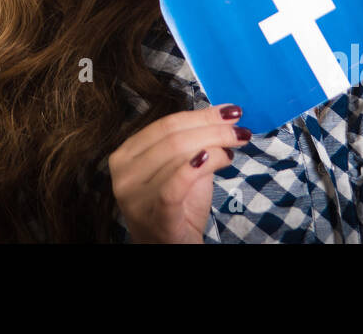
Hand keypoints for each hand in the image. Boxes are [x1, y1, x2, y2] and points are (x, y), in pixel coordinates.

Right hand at [108, 104, 250, 243]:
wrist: (170, 249)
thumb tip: (225, 115)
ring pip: (177, 155)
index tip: (230, 112)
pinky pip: (176, 185)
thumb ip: (193, 143)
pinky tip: (218, 158)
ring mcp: (134, 196)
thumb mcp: (180, 168)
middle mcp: (123, 173)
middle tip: (240, 131)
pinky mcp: (154, 216)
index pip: (166, 124)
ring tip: (233, 151)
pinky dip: (196, 167)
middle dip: (213, 129)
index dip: (201, 115)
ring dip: (214, 147)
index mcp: (126, 154)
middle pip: (173, 137)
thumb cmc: (177, 207)